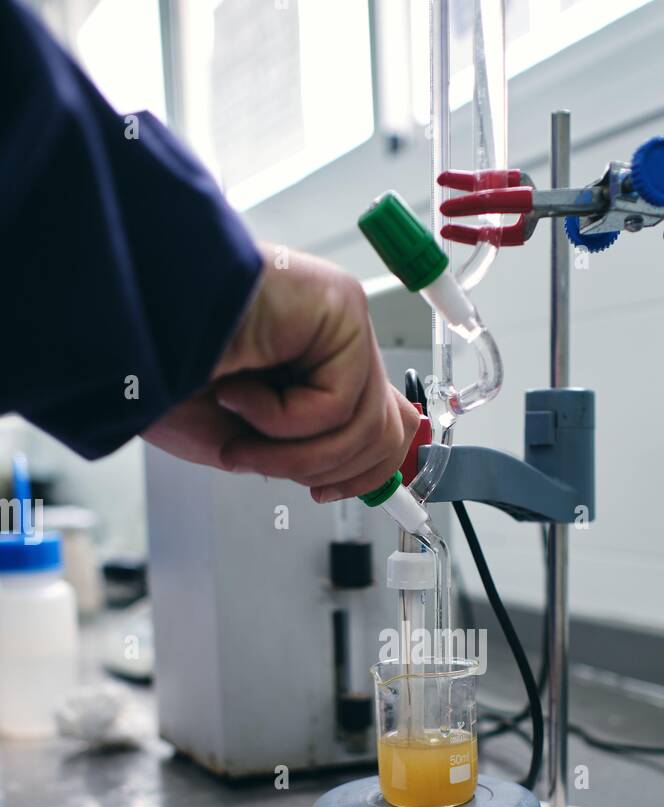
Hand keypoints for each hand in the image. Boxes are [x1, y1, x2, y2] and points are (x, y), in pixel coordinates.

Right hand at [143, 244, 419, 500]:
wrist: (130, 330)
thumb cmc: (167, 372)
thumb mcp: (245, 438)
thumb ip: (302, 453)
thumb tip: (349, 474)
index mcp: (316, 363)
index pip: (382, 422)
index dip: (363, 473)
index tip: (320, 492)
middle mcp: (335, 339)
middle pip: (385, 431)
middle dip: (322, 469)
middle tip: (255, 460)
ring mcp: (341, 321)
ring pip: (365, 426)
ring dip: (292, 453)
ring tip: (239, 439)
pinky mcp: (340, 307)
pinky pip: (340, 401)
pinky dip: (283, 420)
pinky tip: (238, 393)